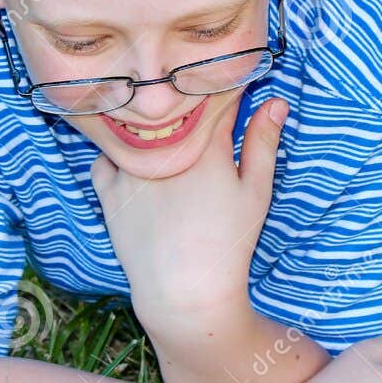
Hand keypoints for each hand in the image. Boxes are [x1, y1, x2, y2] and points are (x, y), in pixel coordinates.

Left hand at [90, 97, 288, 321]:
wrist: (183, 289)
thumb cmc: (228, 242)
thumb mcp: (256, 191)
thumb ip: (263, 142)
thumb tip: (276, 101)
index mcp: (203, 143)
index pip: (214, 97)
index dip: (224, 92)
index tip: (229, 95)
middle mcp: (161, 147)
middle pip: (173, 109)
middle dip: (187, 108)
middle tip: (198, 125)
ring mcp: (129, 167)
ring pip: (135, 129)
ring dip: (148, 129)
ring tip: (163, 146)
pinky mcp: (107, 190)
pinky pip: (105, 158)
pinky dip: (117, 158)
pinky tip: (134, 170)